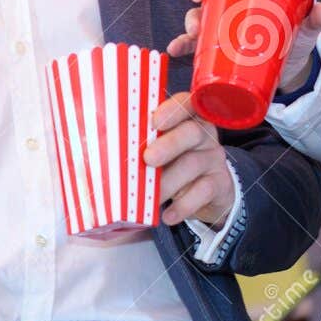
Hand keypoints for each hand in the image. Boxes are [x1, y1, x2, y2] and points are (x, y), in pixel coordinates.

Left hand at [143, 91, 234, 229]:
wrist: (206, 193)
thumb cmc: (172, 163)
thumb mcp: (160, 149)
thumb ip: (142, 144)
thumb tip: (100, 147)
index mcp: (187, 119)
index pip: (185, 104)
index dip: (172, 110)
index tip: (154, 121)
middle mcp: (204, 134)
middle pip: (192, 132)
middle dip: (169, 144)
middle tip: (148, 159)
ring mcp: (214, 158)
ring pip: (193, 164)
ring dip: (169, 182)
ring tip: (150, 198)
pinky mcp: (220, 183)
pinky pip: (204, 191)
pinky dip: (184, 205)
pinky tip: (168, 216)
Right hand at [166, 0, 320, 88]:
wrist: (291, 68)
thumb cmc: (294, 36)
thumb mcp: (305, 26)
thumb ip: (314, 17)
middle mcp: (224, 2)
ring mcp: (216, 25)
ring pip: (192, 14)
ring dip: (188, 19)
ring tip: (194, 31)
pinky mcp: (212, 49)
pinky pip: (191, 46)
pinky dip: (181, 46)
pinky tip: (175, 49)